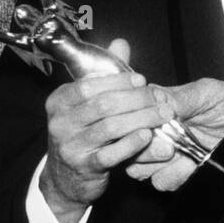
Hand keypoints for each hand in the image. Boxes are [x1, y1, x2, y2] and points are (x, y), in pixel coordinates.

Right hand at [40, 38, 176, 222]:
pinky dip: (132, 143)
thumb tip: (121, 43)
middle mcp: (60, 122)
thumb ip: (105, 74)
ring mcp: (70, 146)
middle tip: (161, 98)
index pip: (90, 85)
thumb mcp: (88, 103)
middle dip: (137, 99)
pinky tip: (148, 135)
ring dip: (142, 118)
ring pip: (110, 127)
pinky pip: (111, 153)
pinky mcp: (84, 167)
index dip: (120, 81)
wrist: (66, 178)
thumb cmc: (83, 133)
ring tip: (163, 115)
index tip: (142, 80)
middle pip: (104, 104)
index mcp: (59, 101)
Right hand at [126, 79, 223, 190]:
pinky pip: (160, 181)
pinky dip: (174, 175)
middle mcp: (160, 132)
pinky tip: (190, 166)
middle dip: (143, 143)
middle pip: (127, 143)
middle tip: (166, 141)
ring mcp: (168, 156)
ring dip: (156, 161)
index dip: (131, 118)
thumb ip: (179, 96)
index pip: (128, 113)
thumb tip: (150, 96)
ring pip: (138, 166)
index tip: (148, 118)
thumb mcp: (209, 93)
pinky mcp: (179, 176)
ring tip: (179, 152)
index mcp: (162, 107)